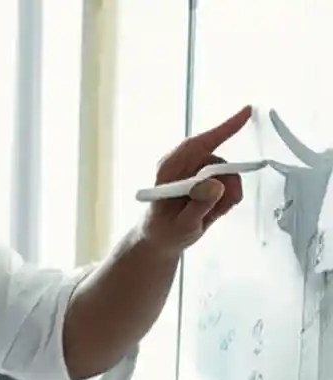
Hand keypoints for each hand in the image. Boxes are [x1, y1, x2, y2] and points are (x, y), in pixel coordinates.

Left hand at [140, 106, 251, 253]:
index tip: (246, 113)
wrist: (159, 240)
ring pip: (227, 175)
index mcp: (170, 169)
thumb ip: (199, 205)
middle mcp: (183, 166)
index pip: (199, 144)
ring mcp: (195, 172)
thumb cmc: (163, 232)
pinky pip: (228, 184)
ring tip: (210, 215)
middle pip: (219, 163)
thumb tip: (216, 185)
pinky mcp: (204, 179)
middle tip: (222, 207)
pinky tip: (213, 211)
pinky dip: (227, 199)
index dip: (223, 129)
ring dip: (226, 196)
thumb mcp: (182, 224)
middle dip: (227, 185)